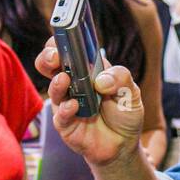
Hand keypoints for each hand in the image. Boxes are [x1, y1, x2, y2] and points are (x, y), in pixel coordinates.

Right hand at [36, 42, 143, 167]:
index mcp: (88, 69)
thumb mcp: (131, 92)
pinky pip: (60, 115)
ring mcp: (66, 102)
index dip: (63, 39)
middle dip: (48, 57)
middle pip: (50, 64)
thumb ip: (121, 78)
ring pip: (53, 88)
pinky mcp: (65, 124)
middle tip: (55, 57)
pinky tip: (73, 106)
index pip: (69, 48)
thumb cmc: (124, 113)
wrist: (123, 145)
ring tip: (64, 79)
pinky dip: (65, 109)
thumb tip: (101, 79)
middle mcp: (73, 83)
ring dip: (57, 82)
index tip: (64, 34)